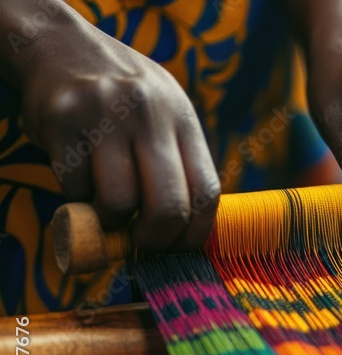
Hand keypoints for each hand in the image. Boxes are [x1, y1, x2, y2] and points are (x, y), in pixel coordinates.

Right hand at [17, 15, 218, 250]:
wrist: (60, 46)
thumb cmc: (123, 95)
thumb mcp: (165, 114)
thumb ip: (179, 162)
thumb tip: (188, 231)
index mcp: (182, 117)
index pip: (206, 192)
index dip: (194, 233)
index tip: (179, 247)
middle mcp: (149, 113)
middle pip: (167, 206)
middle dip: (155, 240)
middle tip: (142, 244)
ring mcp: (104, 115)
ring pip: (117, 203)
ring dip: (111, 220)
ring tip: (107, 207)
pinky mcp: (62, 121)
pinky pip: (75, 188)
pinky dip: (78, 198)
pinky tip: (80, 177)